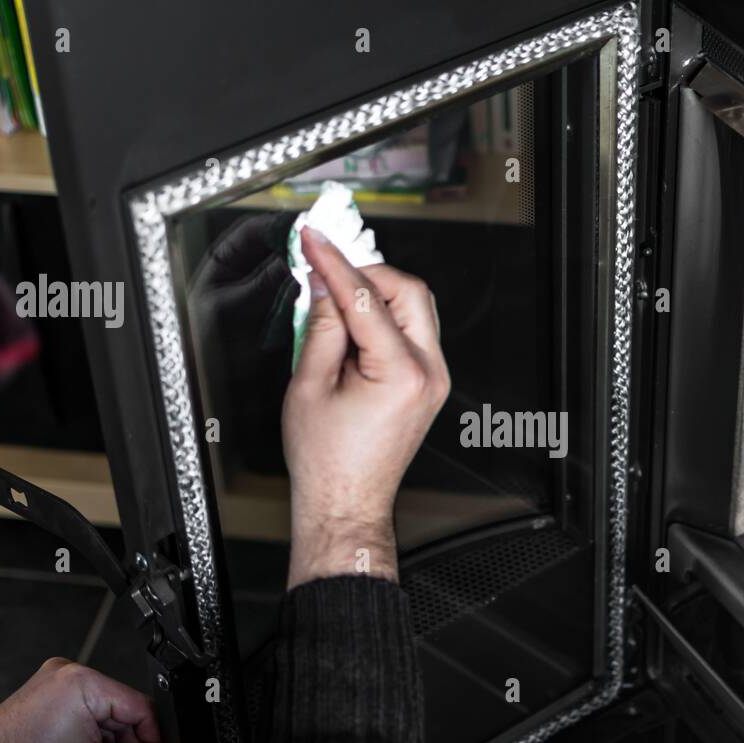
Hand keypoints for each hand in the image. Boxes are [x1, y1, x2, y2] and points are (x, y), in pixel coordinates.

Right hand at [282, 226, 449, 586]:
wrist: (346, 503)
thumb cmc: (328, 462)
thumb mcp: (309, 384)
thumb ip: (320, 326)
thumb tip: (323, 284)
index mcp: (401, 373)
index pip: (365, 297)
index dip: (334, 262)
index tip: (314, 239)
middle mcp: (428, 373)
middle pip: (408, 291)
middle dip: (367, 274)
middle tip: (327, 273)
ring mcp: (435, 379)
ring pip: (415, 308)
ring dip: (376, 295)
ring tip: (334, 304)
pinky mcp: (429, 384)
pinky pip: (412, 332)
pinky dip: (383, 318)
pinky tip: (351, 328)